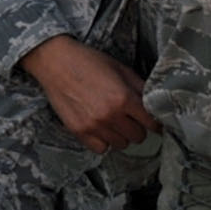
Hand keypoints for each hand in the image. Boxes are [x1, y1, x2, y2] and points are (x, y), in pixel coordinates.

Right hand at [18, 34, 157, 152]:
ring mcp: (94, 125)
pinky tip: (100, 127)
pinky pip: (101, 149)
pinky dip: (103, 141)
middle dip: (137, 127)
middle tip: (129, 116)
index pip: (151, 123)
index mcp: (123, 97)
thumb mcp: (119, 68)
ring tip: (112, 120)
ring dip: (120, 135)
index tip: (153, 122)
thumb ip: (139, 87)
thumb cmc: (87, 61)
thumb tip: (156, 103)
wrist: (54, 61)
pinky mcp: (79, 131)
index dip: (155, 122)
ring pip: (121, 145)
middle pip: (138, 137)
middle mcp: (110, 114)